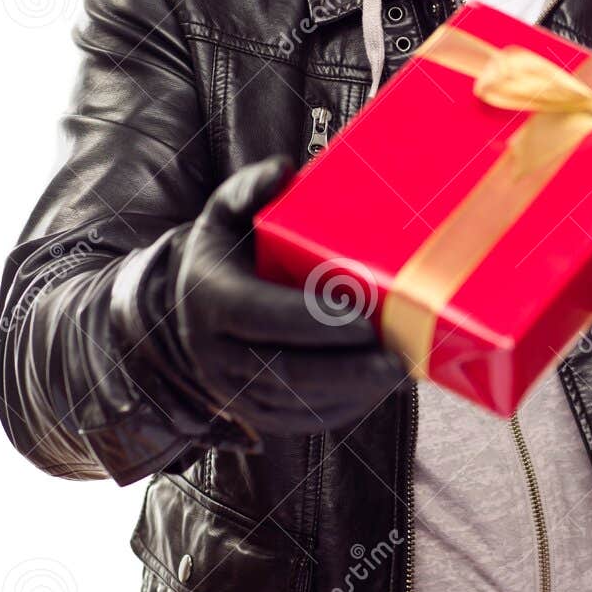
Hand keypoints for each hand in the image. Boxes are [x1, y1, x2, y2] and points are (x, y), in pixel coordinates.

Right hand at [119, 155, 409, 438]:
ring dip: (354, 393)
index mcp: (210, 300)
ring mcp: (237, 392)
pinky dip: (346, 408)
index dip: (308, 321)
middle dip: (345, 369)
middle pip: (284, 371)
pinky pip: (304, 420)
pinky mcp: (259, 416)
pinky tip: (380, 389)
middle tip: (397, 360)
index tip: (359, 319)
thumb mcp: (224, 214)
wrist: (189, 313)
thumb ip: (249, 189)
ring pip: (298, 403)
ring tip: (402, 373)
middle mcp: (218, 353)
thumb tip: (284, 170)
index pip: (257, 316)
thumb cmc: (225, 254)